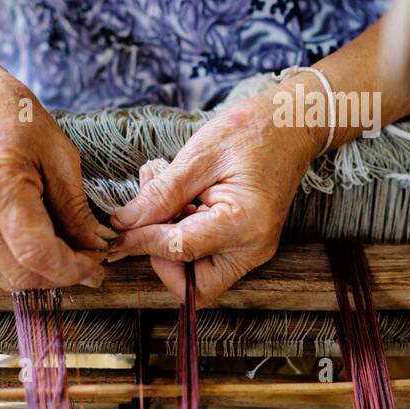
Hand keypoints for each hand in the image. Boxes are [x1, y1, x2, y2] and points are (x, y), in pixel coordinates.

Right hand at [0, 74, 109, 289]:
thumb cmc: (13, 118)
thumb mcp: (59, 155)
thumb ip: (76, 208)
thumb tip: (96, 245)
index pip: (37, 255)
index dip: (73, 267)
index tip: (98, 260)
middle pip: (22, 276)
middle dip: (63, 275)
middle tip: (92, 259)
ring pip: (8, 278)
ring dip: (44, 274)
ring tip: (71, 251)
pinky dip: (23, 263)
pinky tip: (43, 243)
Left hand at [107, 88, 322, 305]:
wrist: (293, 124)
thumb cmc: (252, 132)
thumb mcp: (200, 156)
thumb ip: (161, 194)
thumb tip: (125, 223)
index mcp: (244, 225)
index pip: (180, 251)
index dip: (142, 241)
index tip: (116, 230)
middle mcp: (252, 248)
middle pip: (194, 284)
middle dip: (162, 254)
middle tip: (147, 212)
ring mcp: (252, 248)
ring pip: (198, 272)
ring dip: (169, 238)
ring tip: (160, 186)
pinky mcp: (246, 241)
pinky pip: (207, 252)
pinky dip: (183, 230)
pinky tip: (177, 193)